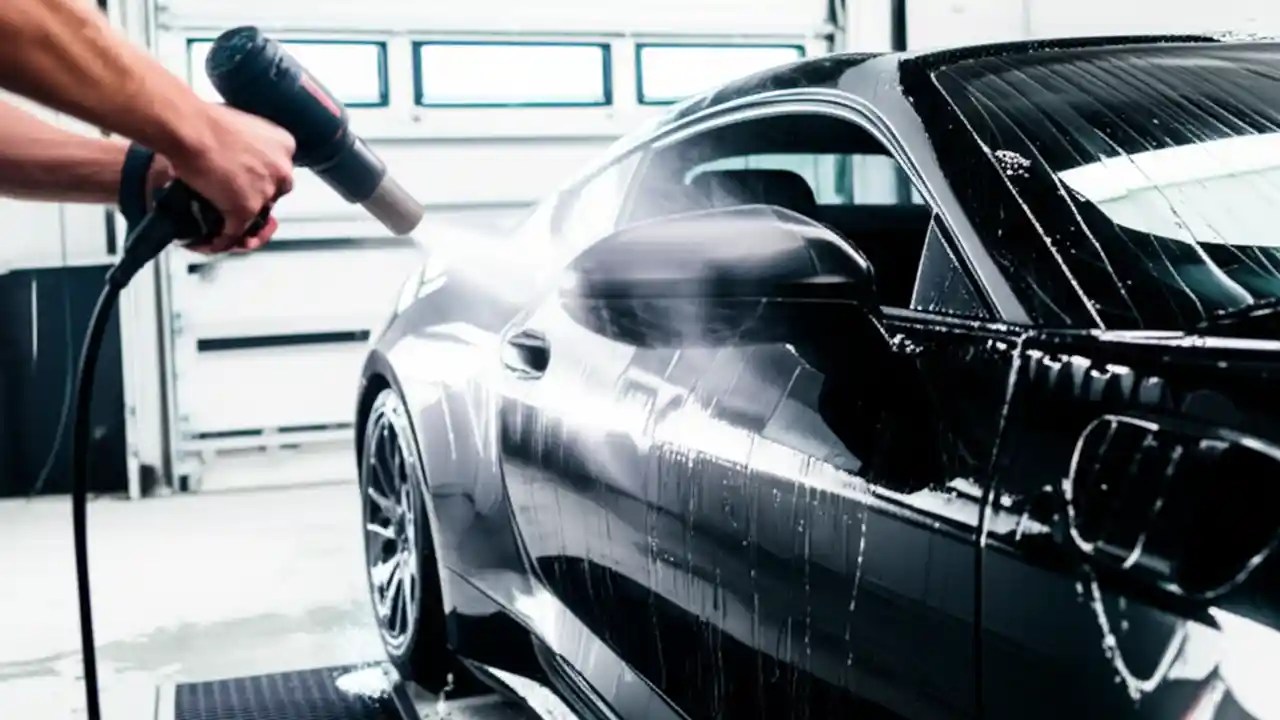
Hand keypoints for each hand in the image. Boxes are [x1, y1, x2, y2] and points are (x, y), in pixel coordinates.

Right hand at [166, 104, 293, 252]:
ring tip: (222, 230)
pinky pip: (235, 233)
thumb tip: (238, 159)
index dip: (263, 180)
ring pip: (256, 217)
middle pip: (273, 195)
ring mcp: (265, 191)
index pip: (280, 172)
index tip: (248, 183)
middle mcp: (282, 170)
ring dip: (240, 226)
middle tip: (230, 203)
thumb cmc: (204, 119)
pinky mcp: (246, 209)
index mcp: (284, 145)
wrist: (189, 127)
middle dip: (254, 200)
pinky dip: (222, 240)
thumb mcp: (242, 125)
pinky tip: (209, 241)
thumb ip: (249, 145)